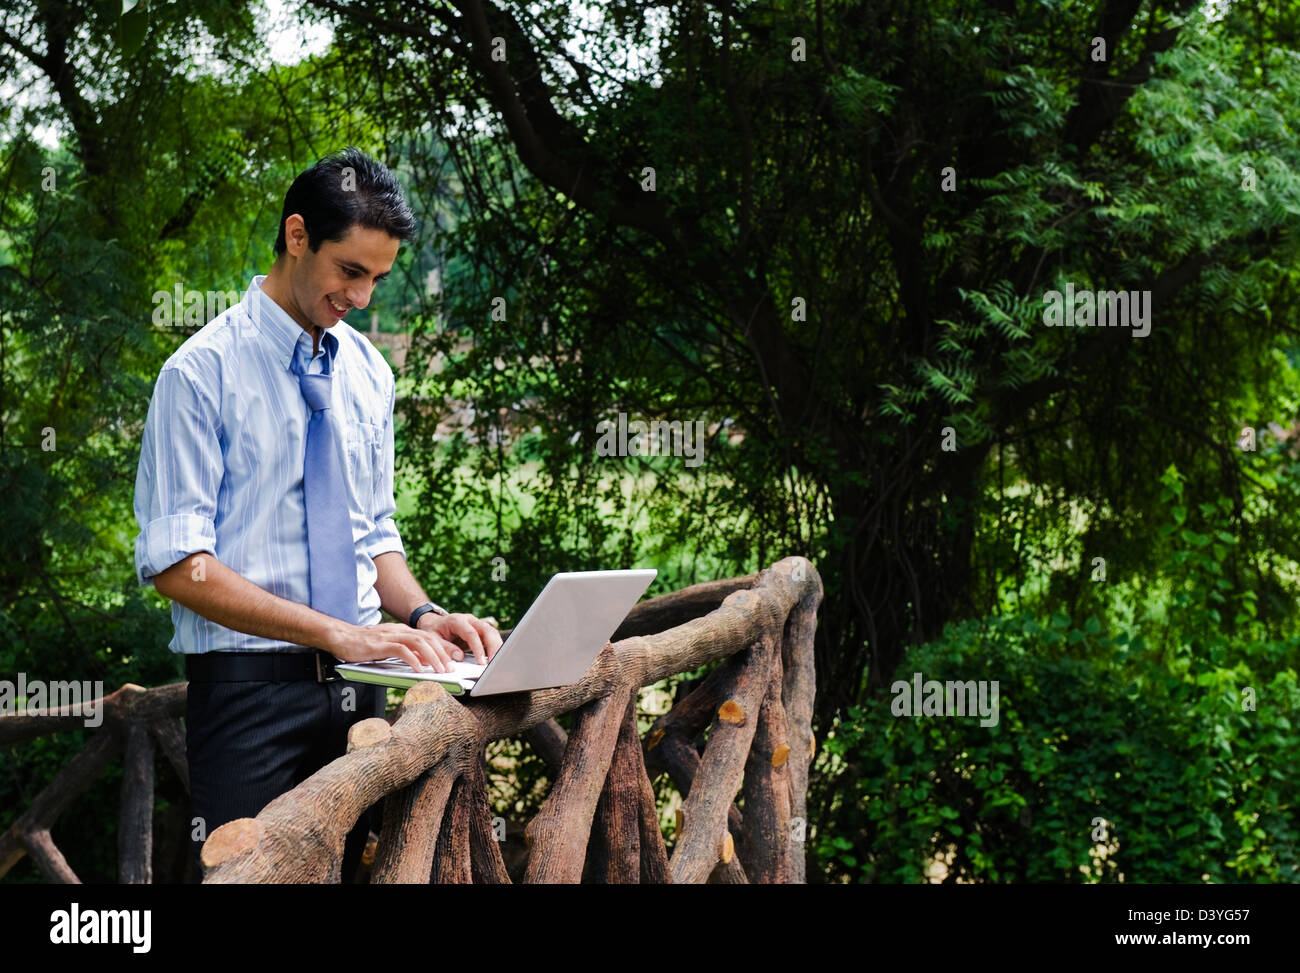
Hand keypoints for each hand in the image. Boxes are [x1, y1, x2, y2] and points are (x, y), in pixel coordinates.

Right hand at [322, 619, 464, 673]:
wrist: (339, 637)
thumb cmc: (362, 645)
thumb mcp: (388, 647)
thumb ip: (405, 651)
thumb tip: (422, 662)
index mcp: (403, 631)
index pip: (429, 636)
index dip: (444, 647)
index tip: (456, 659)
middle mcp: (399, 631)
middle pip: (428, 638)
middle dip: (443, 653)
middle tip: (453, 667)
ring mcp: (390, 636)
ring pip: (419, 643)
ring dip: (432, 657)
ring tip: (441, 670)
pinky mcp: (380, 644)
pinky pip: (401, 650)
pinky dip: (412, 659)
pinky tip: (419, 669)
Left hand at [417, 611, 502, 665]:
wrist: (435, 624)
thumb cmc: (434, 632)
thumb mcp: (433, 640)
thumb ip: (445, 648)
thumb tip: (459, 657)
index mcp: (457, 620)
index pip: (471, 633)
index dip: (478, 648)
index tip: (481, 662)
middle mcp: (470, 620)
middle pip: (487, 630)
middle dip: (493, 647)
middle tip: (494, 663)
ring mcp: (477, 624)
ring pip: (492, 633)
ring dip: (497, 647)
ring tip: (497, 663)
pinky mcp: (481, 631)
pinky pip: (491, 637)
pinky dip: (495, 648)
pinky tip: (495, 659)